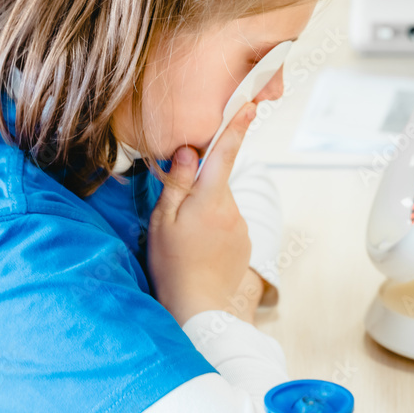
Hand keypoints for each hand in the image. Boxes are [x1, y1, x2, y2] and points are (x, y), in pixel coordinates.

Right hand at [148, 102, 256, 325]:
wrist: (199, 308)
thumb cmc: (172, 263)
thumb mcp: (164, 219)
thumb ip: (177, 182)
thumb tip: (188, 150)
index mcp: (211, 198)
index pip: (226, 153)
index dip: (237, 126)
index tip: (249, 105)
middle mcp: (233, 209)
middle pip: (217, 182)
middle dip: (201, 188)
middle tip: (178, 214)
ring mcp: (242, 227)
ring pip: (221, 204)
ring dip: (206, 211)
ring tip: (187, 240)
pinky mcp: (245, 243)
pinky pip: (228, 223)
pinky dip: (214, 228)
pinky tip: (200, 250)